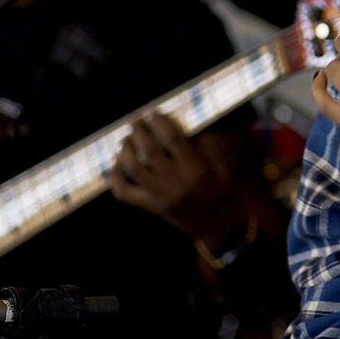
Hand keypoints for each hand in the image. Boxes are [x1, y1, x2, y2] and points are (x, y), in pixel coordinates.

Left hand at [108, 114, 246, 249]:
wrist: (219, 226)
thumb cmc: (224, 189)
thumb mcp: (224, 165)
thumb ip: (206, 145)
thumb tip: (182, 124)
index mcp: (198, 171)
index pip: (173, 140)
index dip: (160, 122)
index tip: (153, 112)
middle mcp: (177, 184)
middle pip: (150, 151)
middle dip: (139, 131)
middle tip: (135, 119)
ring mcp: (161, 198)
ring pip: (133, 168)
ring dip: (126, 149)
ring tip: (127, 138)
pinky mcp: (152, 207)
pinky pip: (124, 192)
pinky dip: (115, 176)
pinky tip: (117, 162)